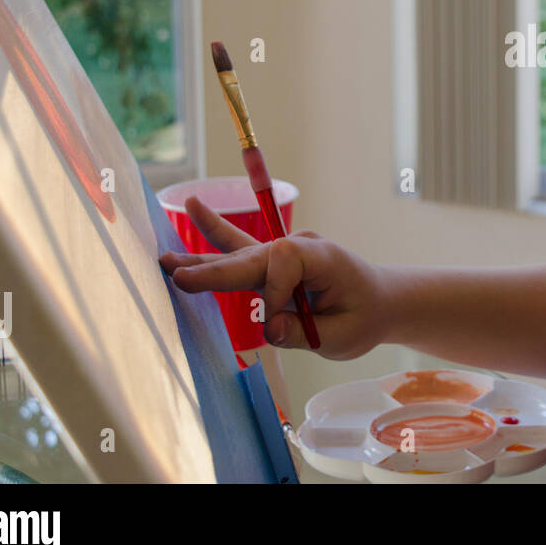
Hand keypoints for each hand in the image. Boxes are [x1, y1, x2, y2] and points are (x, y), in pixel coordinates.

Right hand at [158, 196, 387, 358]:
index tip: (277, 322)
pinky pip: (241, 252)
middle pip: (253, 255)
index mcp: (323, 258)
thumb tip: (268, 329)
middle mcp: (299, 247)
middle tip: (176, 276)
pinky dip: (215, 243)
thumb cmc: (365, 316)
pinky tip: (193, 209)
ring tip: (165, 259)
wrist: (380, 300)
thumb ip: (305, 332)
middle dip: (216, 270)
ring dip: (203, 259)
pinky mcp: (273, 262)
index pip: (284, 262)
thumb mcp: (344, 335)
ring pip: (240, 253)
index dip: (274, 292)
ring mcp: (284, 251)